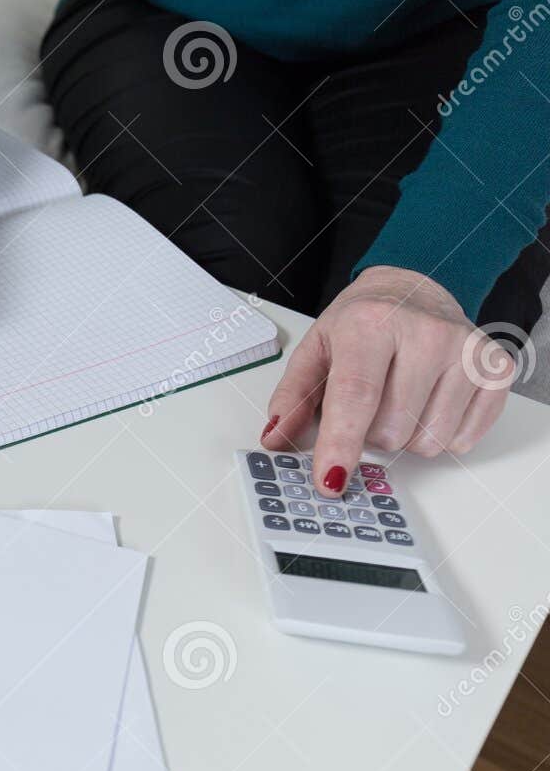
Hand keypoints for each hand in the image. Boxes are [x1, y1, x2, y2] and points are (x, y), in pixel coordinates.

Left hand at [262, 265, 515, 493]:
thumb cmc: (362, 323)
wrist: (412, 290)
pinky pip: (462, 440)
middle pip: (390, 430)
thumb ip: (291, 398)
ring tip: (399, 398)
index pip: (355, 396)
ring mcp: (467, 350)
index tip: (330, 480)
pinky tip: (430, 401)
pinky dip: (441, 435)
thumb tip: (275, 438)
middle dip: (370, 433)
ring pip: (428, 441)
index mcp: (370, 323)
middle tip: (369, 402)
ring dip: (405, 436)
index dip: (340, 445)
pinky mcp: (496, 369)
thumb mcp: (315, 351)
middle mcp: (425, 332)